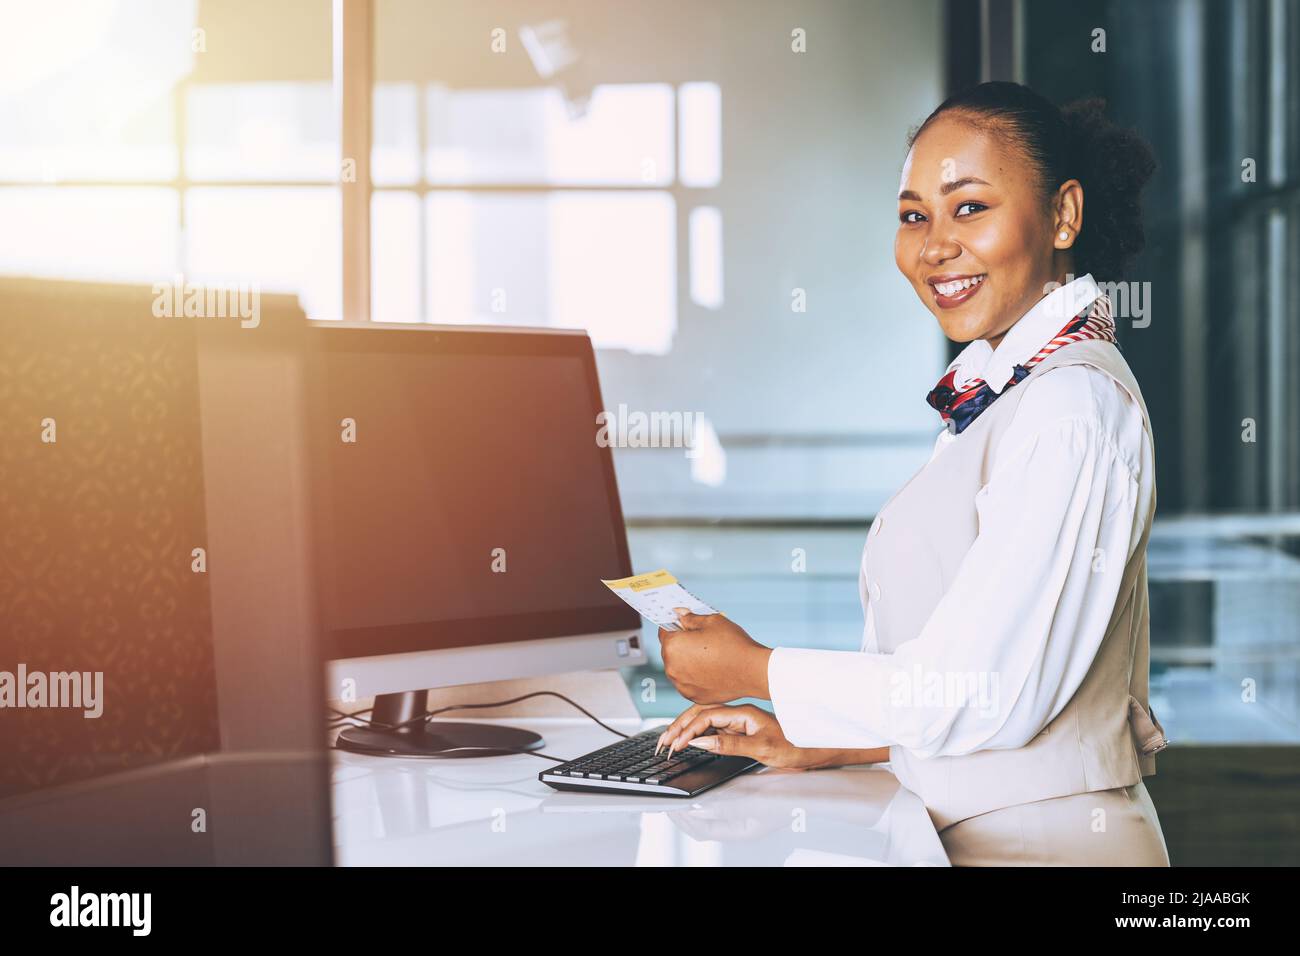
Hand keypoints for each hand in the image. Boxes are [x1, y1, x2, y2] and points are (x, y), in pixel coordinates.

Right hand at [655, 703, 821, 769]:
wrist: (813, 747)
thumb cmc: (794, 746)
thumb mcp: (761, 749)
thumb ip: (729, 745)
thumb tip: (701, 742)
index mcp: (743, 713)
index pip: (707, 718)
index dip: (688, 730)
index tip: (676, 744)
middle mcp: (739, 714)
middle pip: (700, 715)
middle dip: (679, 727)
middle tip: (662, 741)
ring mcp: (739, 721)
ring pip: (704, 721)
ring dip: (685, 729)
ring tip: (668, 739)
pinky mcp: (741, 729)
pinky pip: (713, 728)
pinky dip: (697, 733)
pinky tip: (688, 739)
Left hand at [658, 610, 771, 703]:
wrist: (753, 671)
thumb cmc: (733, 645)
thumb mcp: (712, 621)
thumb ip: (690, 618)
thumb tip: (679, 613)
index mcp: (673, 646)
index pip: (664, 631)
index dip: (675, 625)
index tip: (683, 625)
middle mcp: (672, 668)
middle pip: (670, 651)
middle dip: (681, 644)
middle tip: (701, 640)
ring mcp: (682, 685)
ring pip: (678, 668)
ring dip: (686, 661)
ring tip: (709, 655)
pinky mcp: (692, 696)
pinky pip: (688, 682)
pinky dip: (694, 676)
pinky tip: (711, 669)